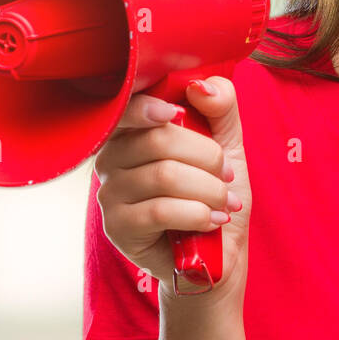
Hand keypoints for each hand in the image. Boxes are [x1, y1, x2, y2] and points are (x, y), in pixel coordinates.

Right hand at [94, 76, 251, 308]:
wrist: (218, 254)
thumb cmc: (216, 194)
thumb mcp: (228, 144)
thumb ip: (220, 108)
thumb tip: (201, 86)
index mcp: (132, 132)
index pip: (126, 107)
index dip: (148, 106)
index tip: (176, 113)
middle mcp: (111, 158)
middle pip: (157, 140)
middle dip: (207, 157)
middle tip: (228, 177)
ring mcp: (109, 194)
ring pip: (163, 175)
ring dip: (209, 189)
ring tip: (226, 203)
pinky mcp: (118, 228)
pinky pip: (160, 210)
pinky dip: (198, 213)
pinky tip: (213, 220)